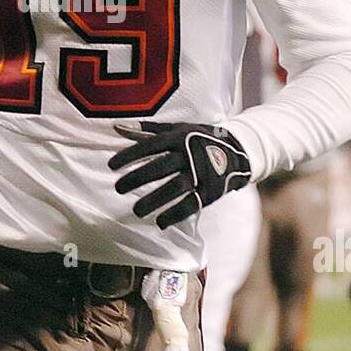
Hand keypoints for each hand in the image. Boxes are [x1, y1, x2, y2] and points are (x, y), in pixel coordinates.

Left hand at [108, 122, 251, 229]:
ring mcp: (201, 173)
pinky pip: (191, 204)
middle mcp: (189, 154)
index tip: (111, 166)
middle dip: (137, 179)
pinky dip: (175, 214)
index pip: (149, 145)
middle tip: (118, 188)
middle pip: (159, 167)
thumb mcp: (177, 128)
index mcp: (179, 137)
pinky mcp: (210, 190)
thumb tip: (117, 127)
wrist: (239, 149)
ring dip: (154, 200)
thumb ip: (147, 130)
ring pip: (174, 188)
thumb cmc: (199, 138)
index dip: (129, 155)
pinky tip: (160, 223)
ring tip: (136, 210)